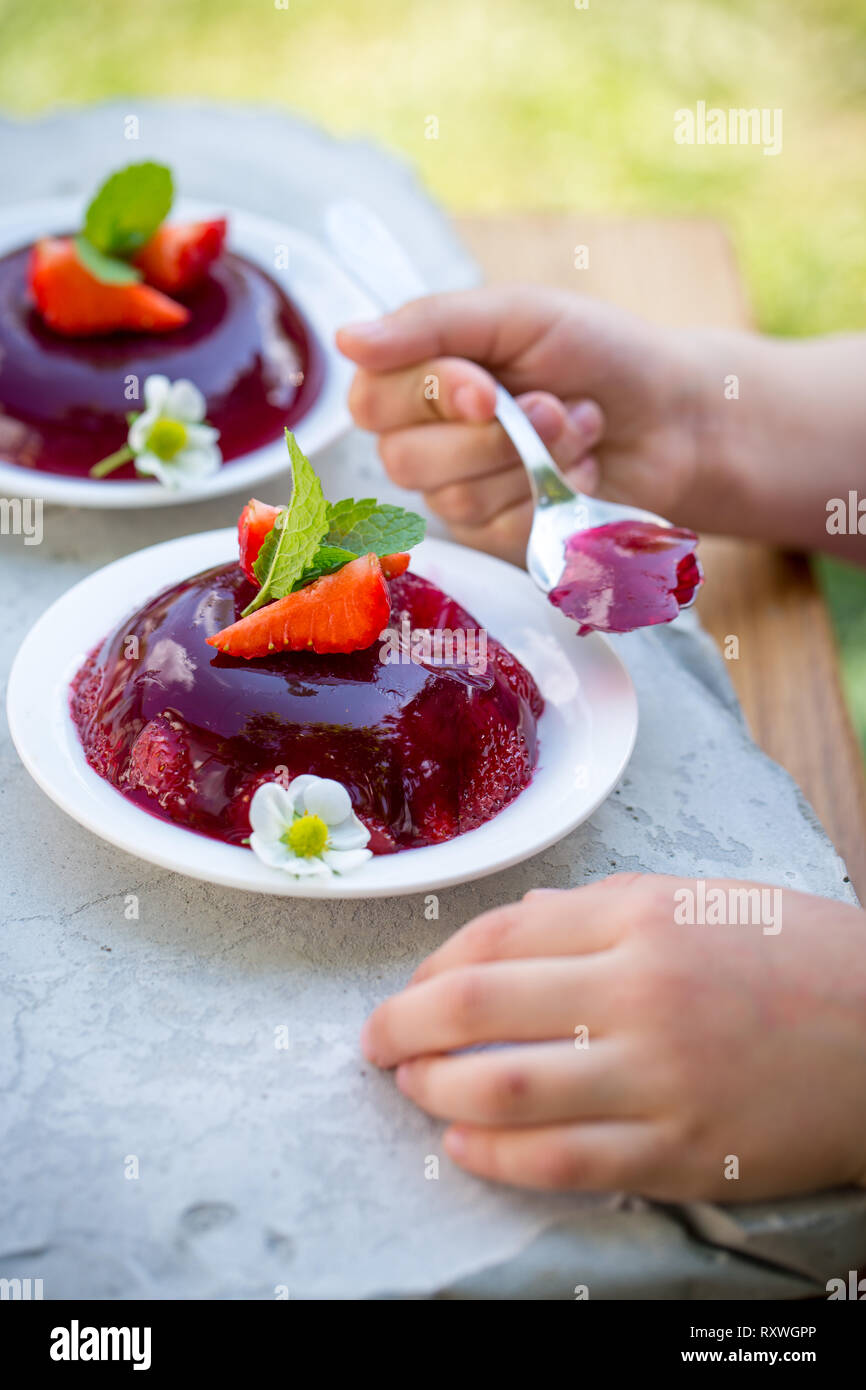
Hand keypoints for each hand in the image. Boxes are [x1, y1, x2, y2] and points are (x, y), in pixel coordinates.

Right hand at [337, 287, 711, 566]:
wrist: (675, 414)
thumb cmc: (596, 353)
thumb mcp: (517, 315)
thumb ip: (431, 324)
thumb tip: (344, 338)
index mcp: (419, 379)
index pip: (371, 401)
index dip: (427, 397)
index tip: (488, 385)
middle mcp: (428, 441)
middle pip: (403, 460)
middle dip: (490, 435)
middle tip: (552, 404)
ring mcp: (460, 495)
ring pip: (454, 497)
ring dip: (533, 458)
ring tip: (581, 425)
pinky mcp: (501, 539)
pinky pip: (500, 530)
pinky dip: (552, 495)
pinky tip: (585, 470)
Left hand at [361, 874, 865, 1199]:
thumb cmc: (787, 956)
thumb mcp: (691, 901)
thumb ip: (589, 913)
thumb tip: (497, 938)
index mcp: (638, 919)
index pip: (496, 937)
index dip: (429, 967)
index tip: (406, 990)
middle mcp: (639, 993)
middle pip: (474, 1008)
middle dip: (401, 1027)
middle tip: (375, 1043)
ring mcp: (658, 1080)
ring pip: (500, 1091)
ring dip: (433, 1093)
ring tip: (413, 1091)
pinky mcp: (679, 1154)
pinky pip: (559, 1163)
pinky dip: (493, 1157)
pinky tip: (466, 1147)